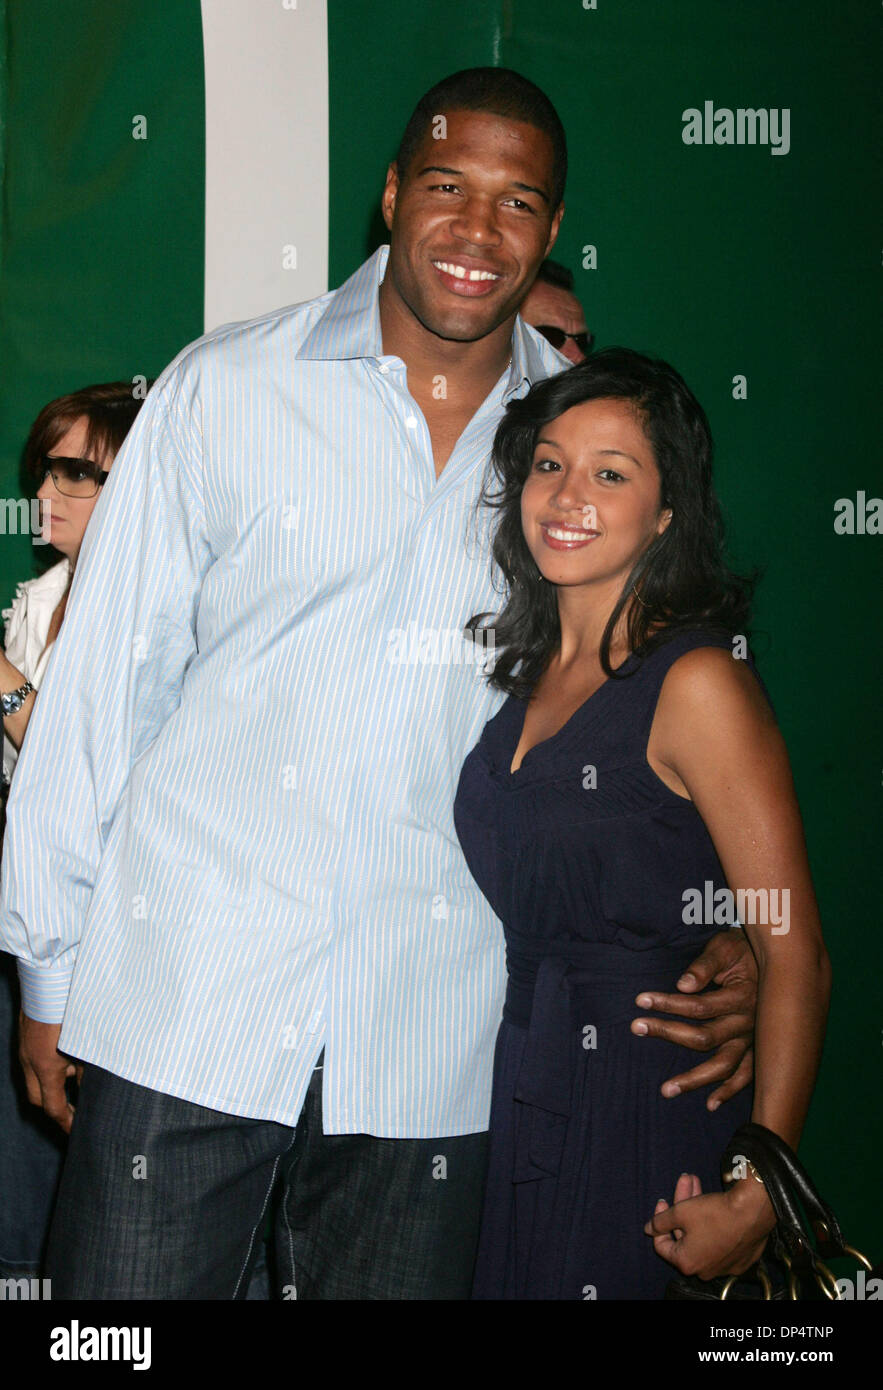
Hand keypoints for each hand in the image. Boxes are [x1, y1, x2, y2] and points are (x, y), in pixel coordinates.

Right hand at [18, 1010, 82, 1133]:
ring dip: (54, 1082)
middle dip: (55, 1106)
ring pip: (36, 1078)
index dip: (65, 1122)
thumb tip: (91, 1089)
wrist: (50, 979)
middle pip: (38, 1098)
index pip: (53, 1107)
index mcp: (45, 1067)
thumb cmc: (72, 1011)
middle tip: (74, 1111)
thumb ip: (87, 1070)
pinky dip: (50, 1065)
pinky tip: (67, 1054)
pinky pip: (35, 1060)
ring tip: (78, 1076)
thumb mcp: (85, 1045)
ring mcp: (25, 1049)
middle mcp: (30, 1062)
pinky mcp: (26, 1036)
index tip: (75, 1131)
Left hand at [631, 928, 756, 1107]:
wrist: (779, 958)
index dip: (668, 1003)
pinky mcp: (758, 1049)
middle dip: (668, 1033)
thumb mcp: (724, 948)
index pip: (698, 1006)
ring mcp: (754, 1040)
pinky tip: (710, 1104)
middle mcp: (748, 1023)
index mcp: (742, 997)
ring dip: (695, 1080)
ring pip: (724, 1066)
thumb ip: (704, 966)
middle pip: (704, 1037)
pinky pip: (746, 1076)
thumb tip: (682, 985)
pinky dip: (730, 1091)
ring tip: (666, 1090)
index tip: (640, 1000)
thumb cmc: (744, 950)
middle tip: (636, 1028)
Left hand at [644, 1171, 774, 1279]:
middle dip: (681, 1205)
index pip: (662, 1245)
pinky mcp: (742, 1257)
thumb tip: (648, 1228)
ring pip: (703, 1235)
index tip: (663, 1200)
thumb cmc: (715, 1213)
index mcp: (687, 1263)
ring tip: (695, 1180)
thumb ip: (660, 1221)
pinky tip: (713, 1201)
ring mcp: (726, 1265)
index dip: (658, 1221)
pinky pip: (721, 1240)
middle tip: (684, 1183)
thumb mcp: (681, 1212)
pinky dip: (714, 1222)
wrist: (754, 1212)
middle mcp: (705, 1270)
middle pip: (685, 1235)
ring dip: (696, 1208)